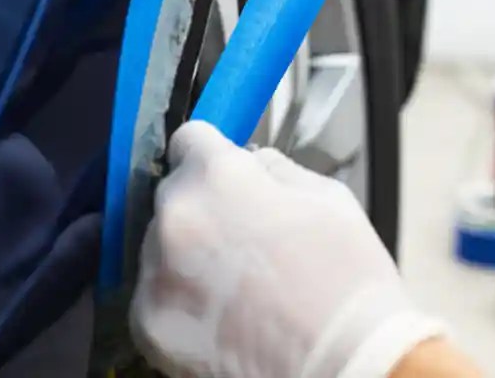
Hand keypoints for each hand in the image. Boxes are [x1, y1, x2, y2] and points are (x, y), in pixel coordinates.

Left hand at [131, 121, 440, 377]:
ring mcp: (156, 271)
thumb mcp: (329, 198)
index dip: (212, 156)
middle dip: (203, 208)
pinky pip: (155, 296)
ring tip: (236, 286)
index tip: (225, 176)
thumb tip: (252, 165)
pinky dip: (180, 303)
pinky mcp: (147, 322)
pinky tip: (221, 318)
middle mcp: (176, 215)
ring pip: (160, 246)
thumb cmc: (347, 282)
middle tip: (242, 241)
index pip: (189, 140)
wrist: (344, 366)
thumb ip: (278, 170)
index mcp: (219, 175)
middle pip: (175, 195)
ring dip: (187, 256)